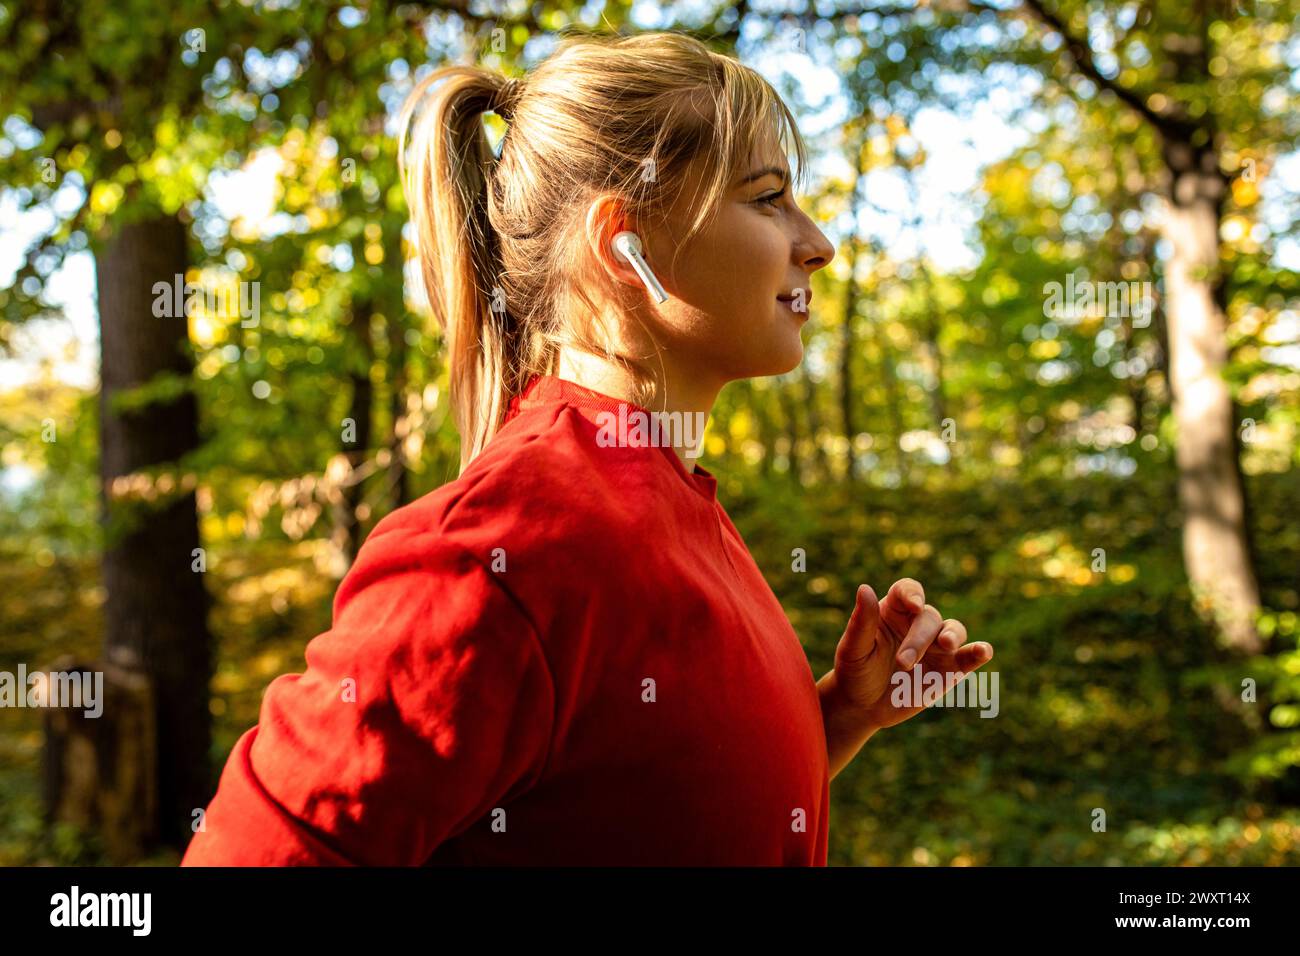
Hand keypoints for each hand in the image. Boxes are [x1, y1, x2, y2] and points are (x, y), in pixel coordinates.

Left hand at [828, 578, 992, 732]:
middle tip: (903, 663)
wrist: (863, 706)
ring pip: (953, 630)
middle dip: (918, 639)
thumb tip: (865, 588)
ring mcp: (936, 645)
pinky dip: (979, 651)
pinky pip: (969, 656)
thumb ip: (861, 622)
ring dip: (953, 636)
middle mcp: (917, 623)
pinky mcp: (950, 669)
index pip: (908, 591)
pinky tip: (984, 651)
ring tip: (946, 645)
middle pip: (928, 618)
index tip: (913, 606)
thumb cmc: (854, 671)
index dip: (913, 594)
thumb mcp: (853, 648)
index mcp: (893, 611)